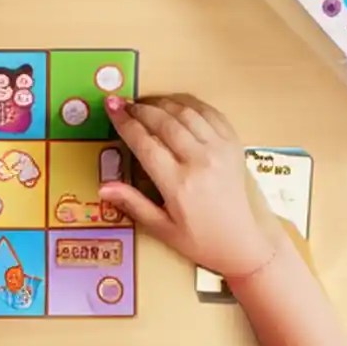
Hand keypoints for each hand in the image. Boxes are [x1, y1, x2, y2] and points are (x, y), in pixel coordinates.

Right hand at [99, 95, 277, 277]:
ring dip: (163, 102)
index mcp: (178, 184)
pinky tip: (175, 104)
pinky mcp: (234, 144)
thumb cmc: (200, 240)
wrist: (242, 243)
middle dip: (140, 108)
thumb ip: (133, 204)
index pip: (145, 143)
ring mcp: (220, 149)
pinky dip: (190, 103)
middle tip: (123, 103)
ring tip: (146, 103)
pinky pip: (210, 113)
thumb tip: (104, 187)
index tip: (111, 107)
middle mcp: (200, 161)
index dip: (125, 123)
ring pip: (186, 112)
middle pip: (164, 121)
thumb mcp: (162, 229)